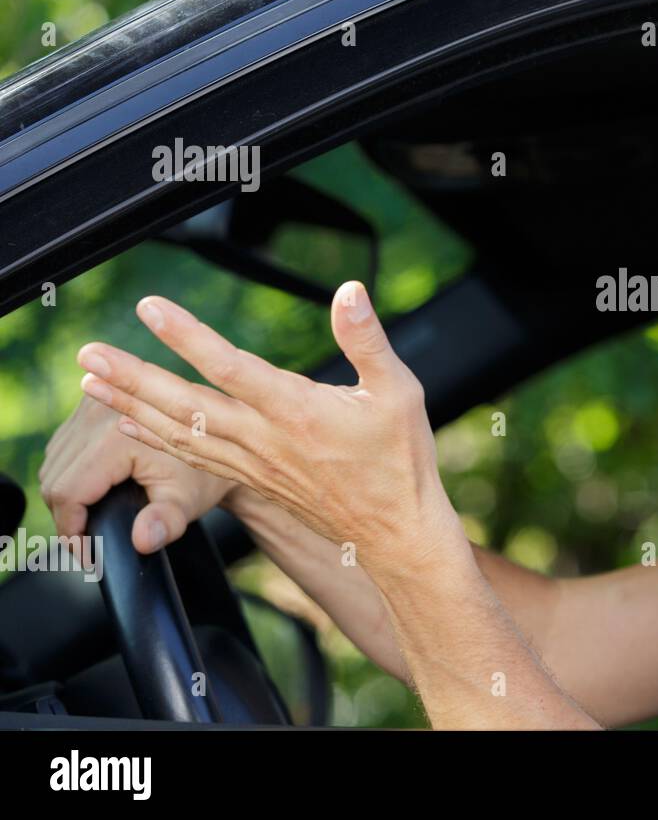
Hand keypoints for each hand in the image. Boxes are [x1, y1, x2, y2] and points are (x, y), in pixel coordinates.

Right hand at [39, 394, 235, 553]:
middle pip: (54, 478)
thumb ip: (166, 522)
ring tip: (88, 521)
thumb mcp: (189, 501)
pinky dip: (69, 473)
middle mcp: (97, 413)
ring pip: (53, 462)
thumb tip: (141, 541)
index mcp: (115, 436)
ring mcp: (91, 404)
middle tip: (88, 543)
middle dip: (66, 517)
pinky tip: (90, 492)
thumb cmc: (205, 472)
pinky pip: (61, 446)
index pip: (68, 491)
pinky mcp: (91, 404)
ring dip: (65, 495)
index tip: (87, 554)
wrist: (220, 437)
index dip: (71, 530)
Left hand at [72, 281, 467, 573]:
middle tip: (90, 352)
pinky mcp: (254, 480)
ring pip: (180, 432)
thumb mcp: (399, 390)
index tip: (151, 309)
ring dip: (131, 406)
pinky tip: (131, 425)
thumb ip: (367, 339)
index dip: (187, 336)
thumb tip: (349, 291)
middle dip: (133, 376)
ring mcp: (256, 463)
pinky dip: (156, 439)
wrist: (396, 533)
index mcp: (297, 411)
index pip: (230, 367)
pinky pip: (193, 458)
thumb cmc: (401, 462)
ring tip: (91, 384)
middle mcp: (266, 439)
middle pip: (185, 404)